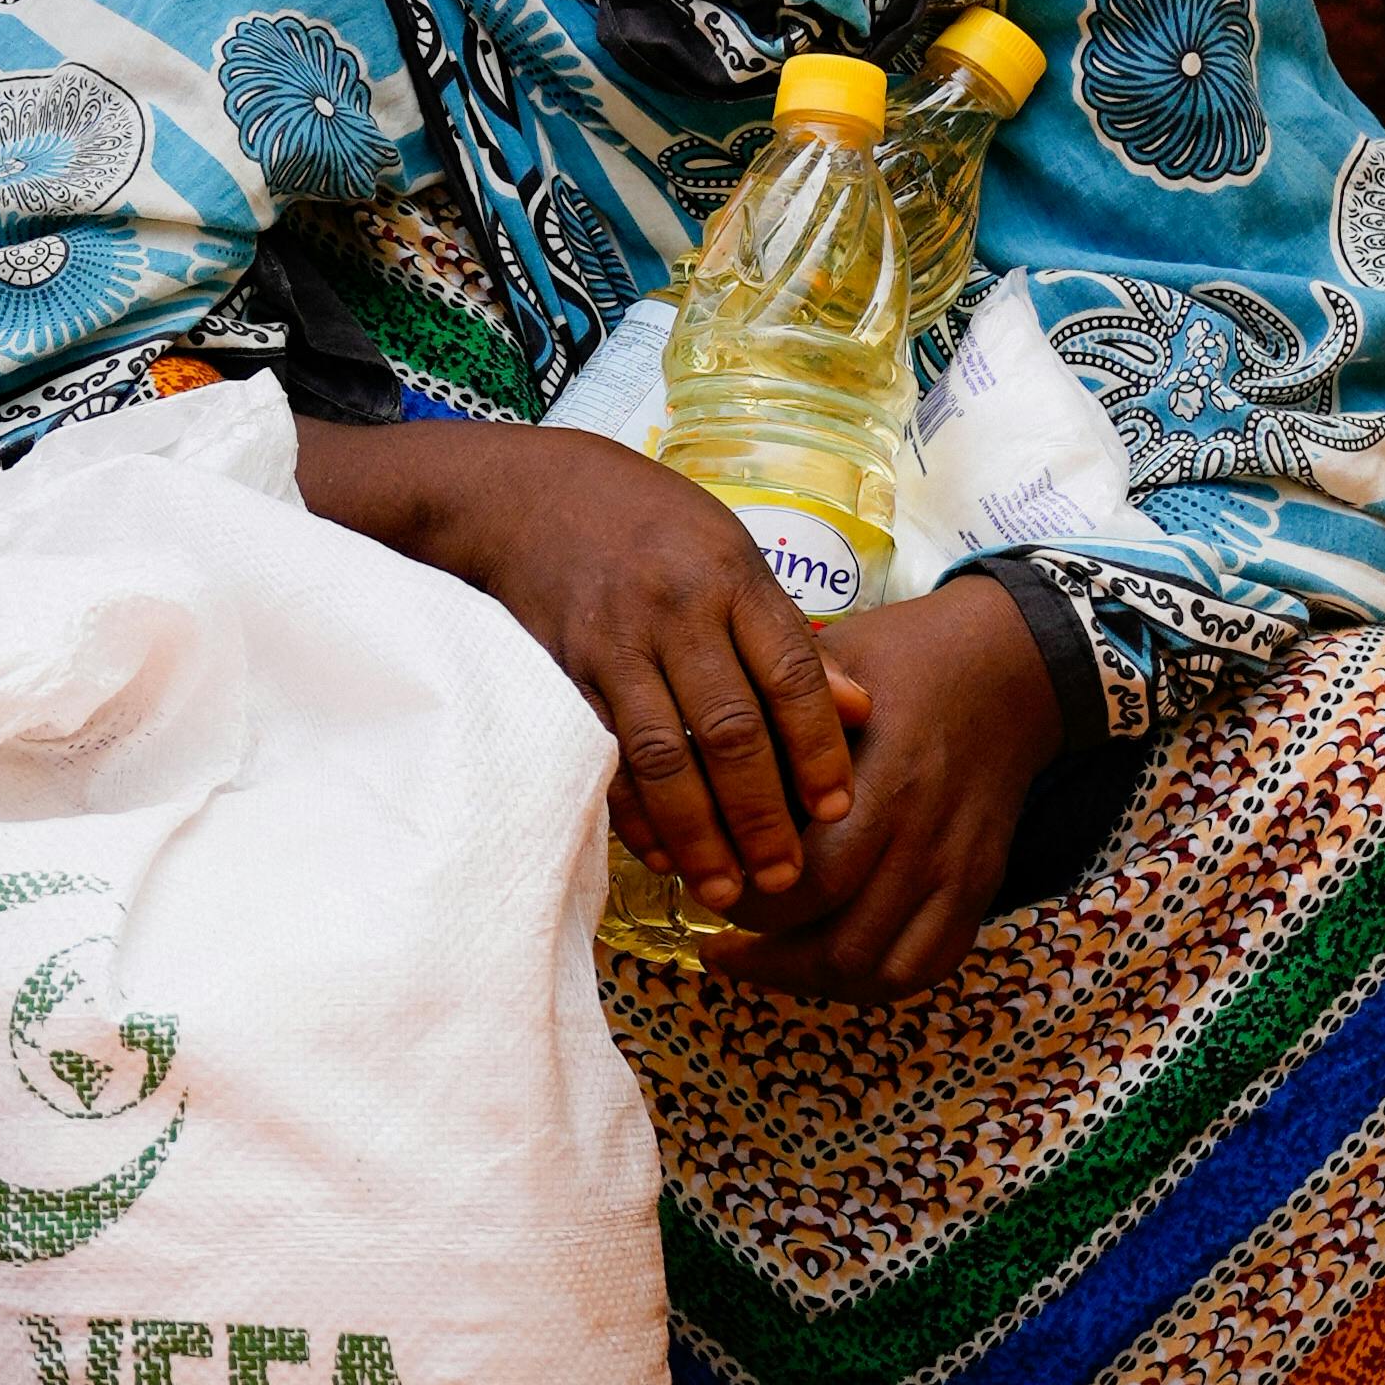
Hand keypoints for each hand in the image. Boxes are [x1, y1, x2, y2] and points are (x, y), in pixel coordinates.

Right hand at [288, 418, 858, 924]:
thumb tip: (861, 710)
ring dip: (698, 834)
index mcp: (729, 575)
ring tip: (727, 889)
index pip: (789, 675)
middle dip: (761, 814)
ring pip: (663, 756)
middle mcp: (673, 610)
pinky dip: (632, 812)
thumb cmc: (647, 524)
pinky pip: (604, 755)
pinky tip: (658, 855)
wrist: (523, 494)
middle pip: (729, 729)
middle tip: (785, 877)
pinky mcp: (563, 671)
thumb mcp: (730, 552)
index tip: (838, 810)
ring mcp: (612, 642)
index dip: (817, 750)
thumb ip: (787, 635)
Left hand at [695, 582, 1063, 1008]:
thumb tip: (690, 763)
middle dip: (768, 951)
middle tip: (719, 927)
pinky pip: (926, 966)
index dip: (749, 899)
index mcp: (887, 781)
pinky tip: (820, 961)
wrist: (1009, 671)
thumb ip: (771, 715)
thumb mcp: (833, 664)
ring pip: (882, 973)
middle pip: (842, 943)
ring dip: (813, 979)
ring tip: (758, 958)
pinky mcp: (978, 889)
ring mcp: (959, 873)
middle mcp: (928, 840)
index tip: (703, 881)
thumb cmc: (904, 661)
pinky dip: (870, 981)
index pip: (811, 879)